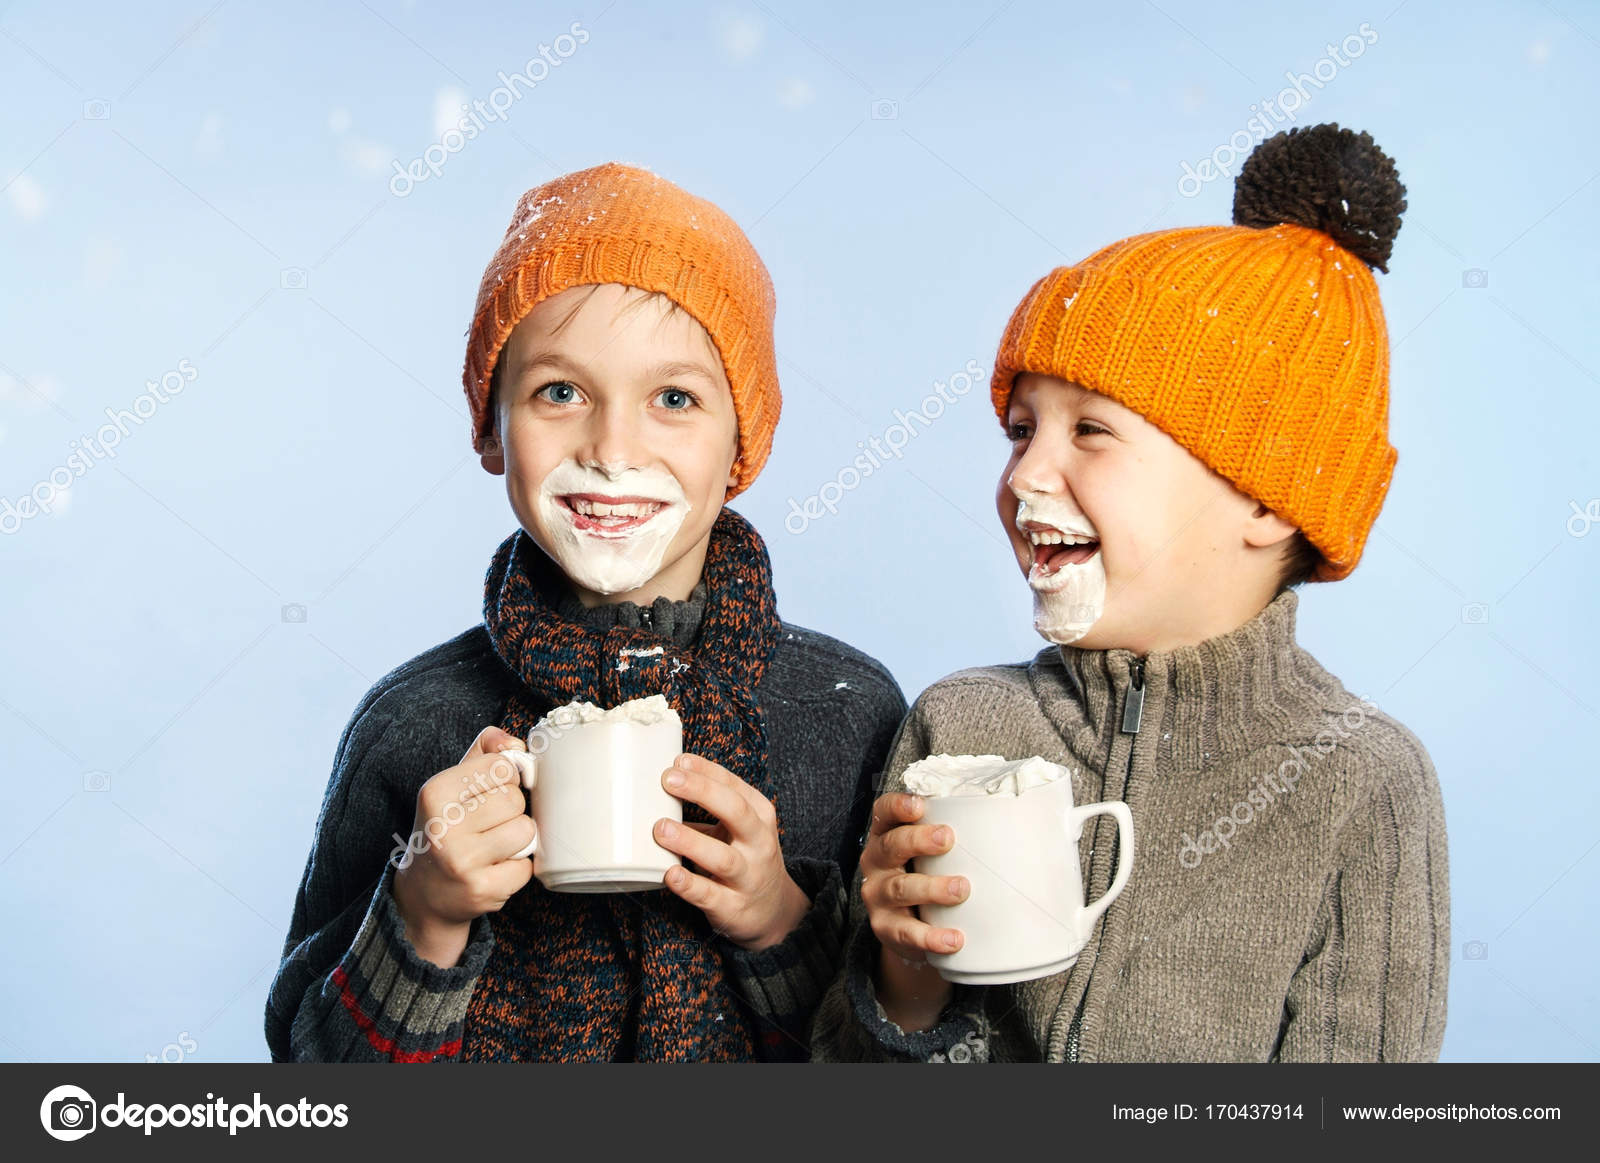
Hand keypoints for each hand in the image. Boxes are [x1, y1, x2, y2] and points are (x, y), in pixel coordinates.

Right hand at [391, 726, 537, 967]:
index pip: (501, 766)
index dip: (504, 780)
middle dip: (510, 812)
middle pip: (515, 799)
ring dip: (517, 840)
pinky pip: (527, 867)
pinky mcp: (481, 889)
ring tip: (492, 848)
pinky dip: (516, 869)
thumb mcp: (452, 786)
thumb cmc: (447, 829)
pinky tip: (492, 871)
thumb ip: (484, 753)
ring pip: (526, 830)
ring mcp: (461, 861)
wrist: (425, 895)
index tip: (485, 796)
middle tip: (487, 826)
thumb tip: (515, 742)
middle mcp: (443, 826)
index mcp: (435, 793)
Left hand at [653, 753, 809, 951]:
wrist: (772, 910)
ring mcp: (748, 877)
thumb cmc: (745, 858)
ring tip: (661, 828)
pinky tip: (670, 873)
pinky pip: (709, 895)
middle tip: (668, 780)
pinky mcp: (733, 907)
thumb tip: (661, 788)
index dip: (707, 771)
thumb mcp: (738, 828)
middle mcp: (759, 844)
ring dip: (690, 841)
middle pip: (736, 811)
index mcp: (760, 816)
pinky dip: (689, 884)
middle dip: (703, 791)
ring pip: (722, 857)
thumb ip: (709, 809)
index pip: (735, 786)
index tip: (679, 761)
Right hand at [859, 790, 969, 1031]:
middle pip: (892, 846)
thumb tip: (1048, 823)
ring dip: (932, 888)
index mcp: (888, 835)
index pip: (884, 812)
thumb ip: (968, 835)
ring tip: (962, 889)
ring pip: (900, 888)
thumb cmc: (932, 875)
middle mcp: (876, 862)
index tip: (920, 804)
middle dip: (919, 840)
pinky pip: (907, 933)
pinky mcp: (886, 929)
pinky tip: (954, 938)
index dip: (898, 806)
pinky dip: (931, 937)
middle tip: (949, 839)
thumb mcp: (935, 854)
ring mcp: (878, 896)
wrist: (910, 928)